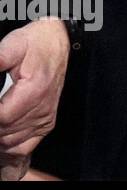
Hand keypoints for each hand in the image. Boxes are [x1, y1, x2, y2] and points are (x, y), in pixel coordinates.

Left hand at [0, 19, 69, 176]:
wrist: (59, 43)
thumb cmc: (36, 44)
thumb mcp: (13, 46)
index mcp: (34, 90)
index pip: (2, 117)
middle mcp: (42, 108)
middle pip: (4, 131)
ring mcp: (45, 117)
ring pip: (11, 141)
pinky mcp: (47, 122)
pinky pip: (24, 146)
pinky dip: (9, 146)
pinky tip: (2, 134)